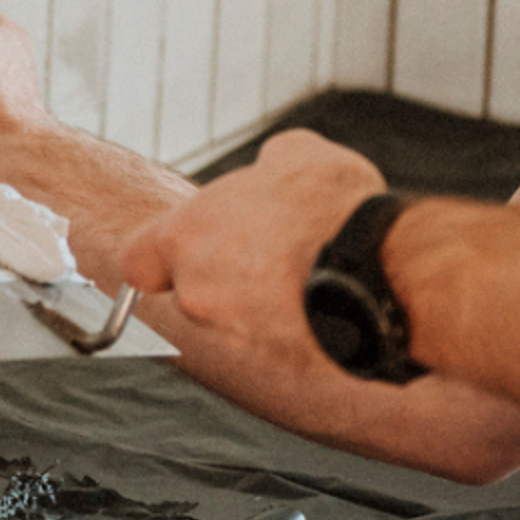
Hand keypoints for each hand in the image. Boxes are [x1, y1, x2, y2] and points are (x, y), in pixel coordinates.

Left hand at [118, 130, 386, 373]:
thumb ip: (265, 165)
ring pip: (232, 323)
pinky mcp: (268, 365)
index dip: (160, 258)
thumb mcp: (297, 154)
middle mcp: (196, 292)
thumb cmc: (333, 209)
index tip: (188, 252)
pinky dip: (291, 332)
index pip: (137, 261)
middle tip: (270, 260)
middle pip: (193, 294)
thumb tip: (271, 170)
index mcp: (185, 236)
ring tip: (309, 280)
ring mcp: (230, 334)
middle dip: (225, 281)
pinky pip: (272, 348)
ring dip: (260, 307)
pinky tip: (325, 307)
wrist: (382, 268)